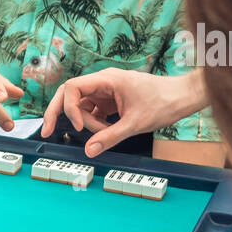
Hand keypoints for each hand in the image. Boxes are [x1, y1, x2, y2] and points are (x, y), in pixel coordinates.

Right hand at [39, 69, 201, 155]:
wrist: (182, 97)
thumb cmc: (164, 102)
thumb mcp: (135, 124)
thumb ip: (110, 138)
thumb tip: (89, 151)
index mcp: (107, 80)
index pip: (72, 88)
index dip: (69, 109)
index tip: (81, 127)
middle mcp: (103, 82)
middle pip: (69, 94)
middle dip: (59, 112)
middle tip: (48, 131)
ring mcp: (106, 91)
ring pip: (81, 106)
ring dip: (86, 123)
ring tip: (104, 133)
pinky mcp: (111, 100)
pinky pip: (93, 111)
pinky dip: (95, 124)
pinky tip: (106, 132)